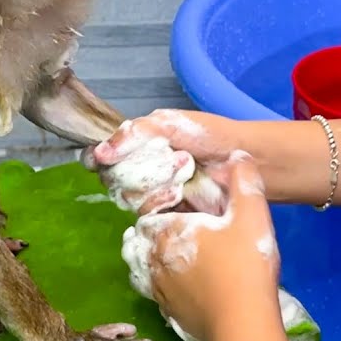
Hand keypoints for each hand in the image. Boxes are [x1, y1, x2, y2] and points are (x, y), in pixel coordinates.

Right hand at [83, 109, 241, 213]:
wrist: (242, 160)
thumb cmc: (209, 136)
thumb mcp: (168, 124)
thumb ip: (133, 133)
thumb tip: (98, 154)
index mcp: (136, 145)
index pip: (102, 156)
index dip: (98, 159)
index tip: (103, 158)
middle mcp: (139, 171)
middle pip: (110, 178)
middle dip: (135, 167)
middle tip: (166, 155)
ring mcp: (150, 195)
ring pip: (126, 196)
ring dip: (153, 181)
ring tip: (182, 169)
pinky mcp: (164, 216)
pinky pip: (145, 214)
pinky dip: (159, 200)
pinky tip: (179, 192)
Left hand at [135, 152, 281, 340]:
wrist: (244, 324)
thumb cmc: (245, 265)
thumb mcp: (252, 214)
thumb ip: (244, 181)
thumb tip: (237, 156)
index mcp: (166, 232)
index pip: (147, 215)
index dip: (160, 210)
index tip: (180, 211)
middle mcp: (154, 260)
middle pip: (140, 242)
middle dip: (153, 235)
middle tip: (177, 232)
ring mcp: (159, 291)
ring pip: (143, 270)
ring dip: (153, 262)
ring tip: (173, 258)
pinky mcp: (170, 314)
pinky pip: (157, 295)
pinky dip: (164, 288)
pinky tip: (183, 287)